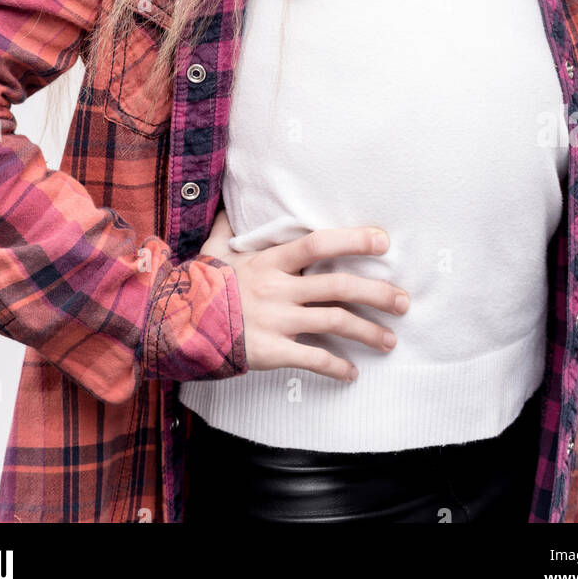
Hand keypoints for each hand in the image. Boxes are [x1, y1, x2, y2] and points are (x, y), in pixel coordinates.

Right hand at [200, 206, 408, 381]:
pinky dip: (337, 368)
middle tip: (403, 301)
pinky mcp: (271, 351)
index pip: (318, 243)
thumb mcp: (214, 251)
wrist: (174, 325)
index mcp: (270, 260)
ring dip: (368, 332)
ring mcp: (276, 320)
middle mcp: (278, 287)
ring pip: (335, 322)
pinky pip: (314, 359)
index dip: (353, 239)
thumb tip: (224, 204)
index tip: (385, 240)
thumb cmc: (199, 286)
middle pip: (339, 285)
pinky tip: (352, 374)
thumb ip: (227, 229)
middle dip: (377, 293)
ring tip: (390, 340)